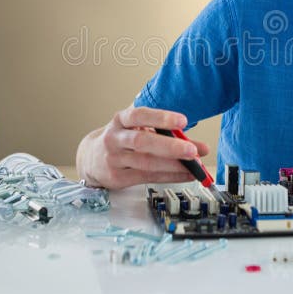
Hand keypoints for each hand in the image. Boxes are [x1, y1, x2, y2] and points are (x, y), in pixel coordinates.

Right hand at [79, 105, 209, 188]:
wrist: (91, 159)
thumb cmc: (122, 140)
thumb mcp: (138, 129)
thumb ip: (167, 134)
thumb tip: (201, 147)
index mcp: (120, 120)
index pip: (139, 115)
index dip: (161, 118)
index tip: (183, 121)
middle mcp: (114, 138)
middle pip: (143, 142)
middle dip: (170, 146)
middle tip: (193, 150)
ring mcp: (114, 159)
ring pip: (146, 163)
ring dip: (173, 165)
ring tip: (194, 165)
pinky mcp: (117, 177)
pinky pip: (147, 177)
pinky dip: (169, 176)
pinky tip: (185, 175)